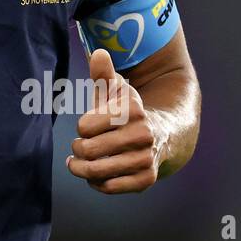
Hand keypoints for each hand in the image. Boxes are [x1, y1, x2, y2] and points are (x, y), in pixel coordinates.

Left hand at [66, 48, 160, 193]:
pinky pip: (109, 187)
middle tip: (78, 147)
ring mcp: (145, 158)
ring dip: (80, 169)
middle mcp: (142, 134)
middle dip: (77, 149)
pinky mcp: (146, 178)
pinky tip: (95, 176)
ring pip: (96, 171)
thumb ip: (103, 73)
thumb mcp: (116, 90)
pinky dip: (97, 183)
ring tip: (76, 164)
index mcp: (131, 110)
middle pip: (88, 150)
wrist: (163, 133)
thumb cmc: (127, 111)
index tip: (87, 127)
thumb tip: (98, 53)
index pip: (85, 126)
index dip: (82, 127)